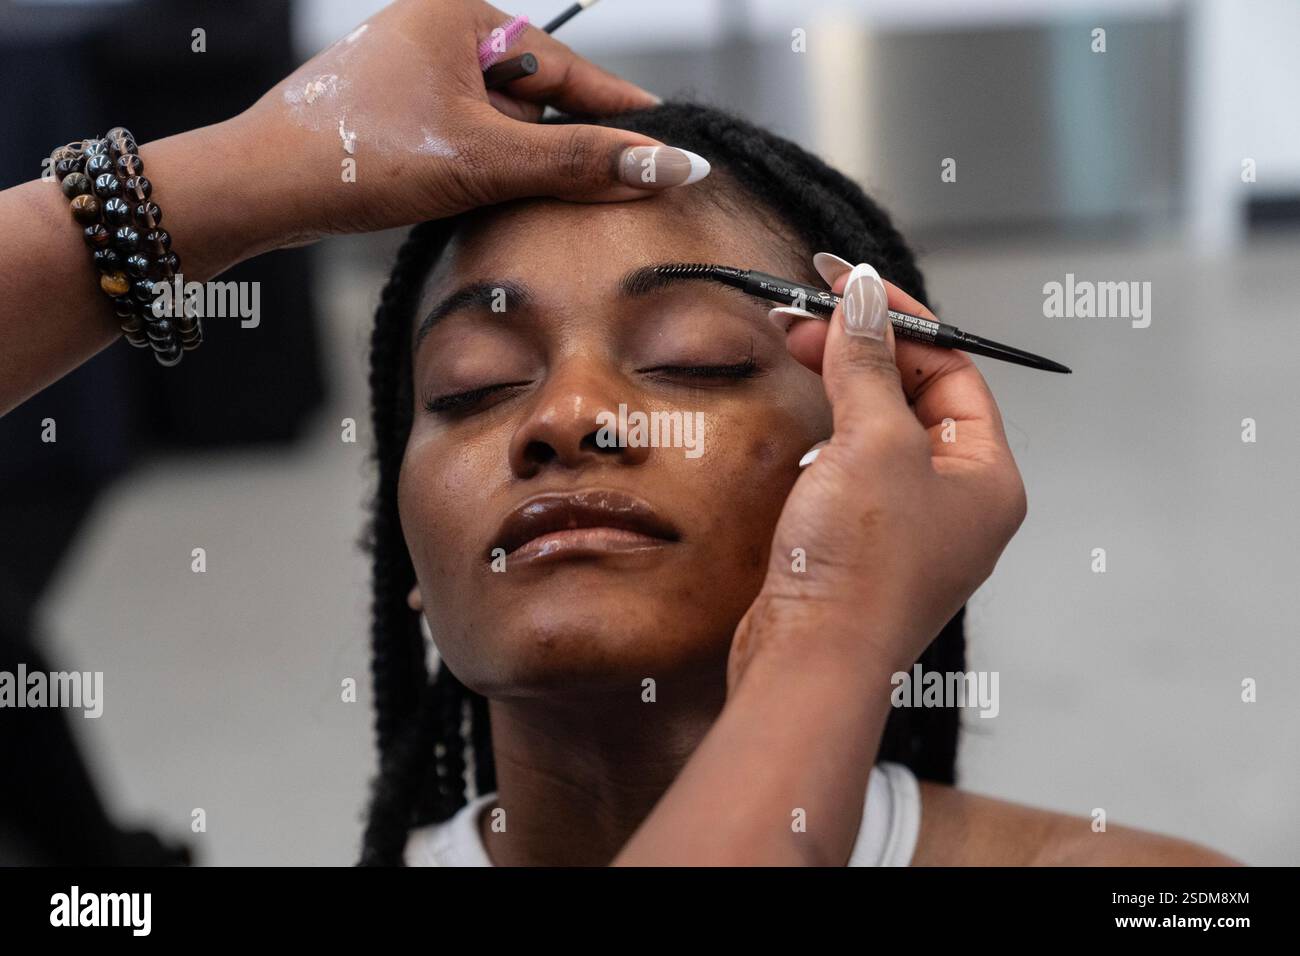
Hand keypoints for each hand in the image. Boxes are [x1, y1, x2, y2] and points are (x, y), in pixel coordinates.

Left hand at [228, 0, 704, 243]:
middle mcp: (440, 33)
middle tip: (618, 189)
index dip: (622, 113)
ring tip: (544, 202)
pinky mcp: (400, 113)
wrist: (260, 188)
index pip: (568, 68)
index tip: (674, 143)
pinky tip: (494, 201)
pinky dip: (490, 171)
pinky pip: (469, 139)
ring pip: (503, 125)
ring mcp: (416, 73)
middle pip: (537, 98)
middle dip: (566, 145)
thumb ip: (580, 161)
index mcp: (462, 16)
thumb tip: (669, 166)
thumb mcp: (486, 160)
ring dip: (526, 166)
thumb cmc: (360, 156)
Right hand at [730, 256, 1026, 686]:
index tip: (848, 285)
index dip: (901, 321)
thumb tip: (861, 296)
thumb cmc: (861, 564)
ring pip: (881, 433)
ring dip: (842, 388)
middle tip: (805, 318)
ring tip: (798, 352)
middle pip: (916, 398)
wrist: (810, 661)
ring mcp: (910, 529)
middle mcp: (959, 504)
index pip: (953, 371)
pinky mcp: (863, 547)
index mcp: (988, 478)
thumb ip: (868, 362)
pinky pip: (853, 470)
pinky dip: (829, 437)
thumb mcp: (872, 442)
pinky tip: (802, 429)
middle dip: (863, 351)